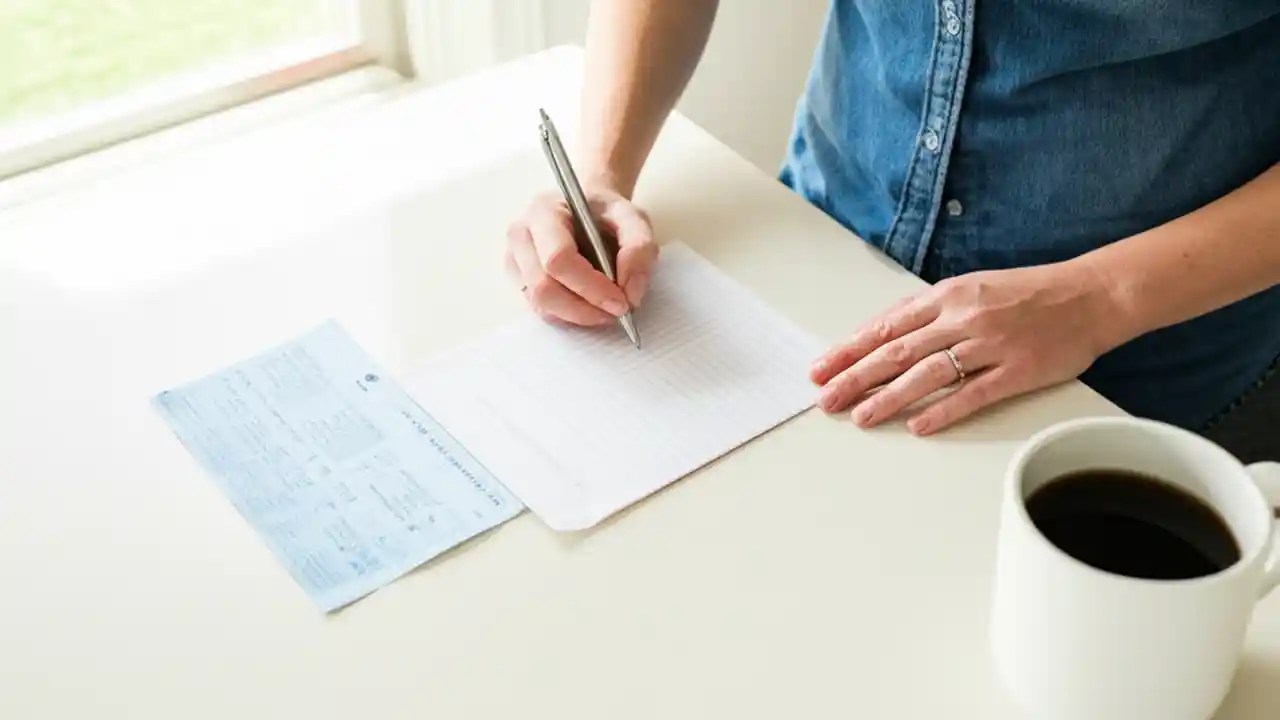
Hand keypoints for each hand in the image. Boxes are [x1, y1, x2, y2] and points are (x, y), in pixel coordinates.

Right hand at [504, 187, 658, 325]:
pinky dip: (569, 316)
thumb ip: (639, 249)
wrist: (588, 210)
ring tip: (606, 310)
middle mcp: (521, 235)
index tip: (621, 301)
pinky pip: (541, 310)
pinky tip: (590, 307)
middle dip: (584, 308)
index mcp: (544, 212)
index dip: (590, 287)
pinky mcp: (519, 280)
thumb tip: (630, 293)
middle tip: (617, 312)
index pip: (558, 259)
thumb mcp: (633, 218)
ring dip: (578, 316)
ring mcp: (515, 260)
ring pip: (540, 304)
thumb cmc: (606, 213)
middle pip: (543, 287)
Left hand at [809, 261, 1123, 434]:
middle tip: (826, 399)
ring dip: (890, 397)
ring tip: (861, 416)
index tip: (821, 369)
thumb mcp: (971, 288)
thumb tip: (883, 334)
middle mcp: (964, 317)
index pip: (886, 326)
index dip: (850, 350)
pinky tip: (918, 426)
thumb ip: (929, 311)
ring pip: (928, 373)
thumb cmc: (1026, 293)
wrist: (1090, 295)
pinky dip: (943, 410)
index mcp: (947, 295)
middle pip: (897, 351)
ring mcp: (990, 344)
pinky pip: (973, 394)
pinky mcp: (1018, 370)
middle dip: (855, 377)